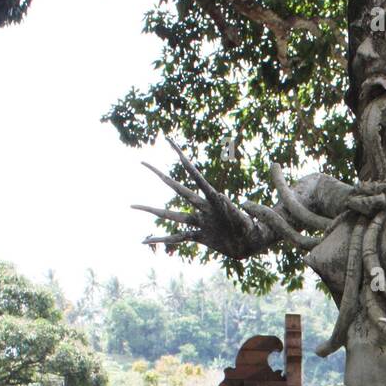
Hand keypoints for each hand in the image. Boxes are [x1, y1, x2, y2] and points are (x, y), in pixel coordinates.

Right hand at [132, 138, 263, 259]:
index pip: (194, 174)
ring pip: (171, 215)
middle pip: (176, 189)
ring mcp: (199, 222)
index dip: (182, 158)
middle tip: (142, 162)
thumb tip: (220, 196)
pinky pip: (178, 238)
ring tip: (132, 205)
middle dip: (159, 175)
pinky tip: (147, 241)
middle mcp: (202, 207)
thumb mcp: (244, 218)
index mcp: (213, 198)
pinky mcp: (200, 237)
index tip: (169, 142)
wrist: (253, 244)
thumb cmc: (253, 229)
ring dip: (152, 210)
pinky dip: (163, 239)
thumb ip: (232, 208)